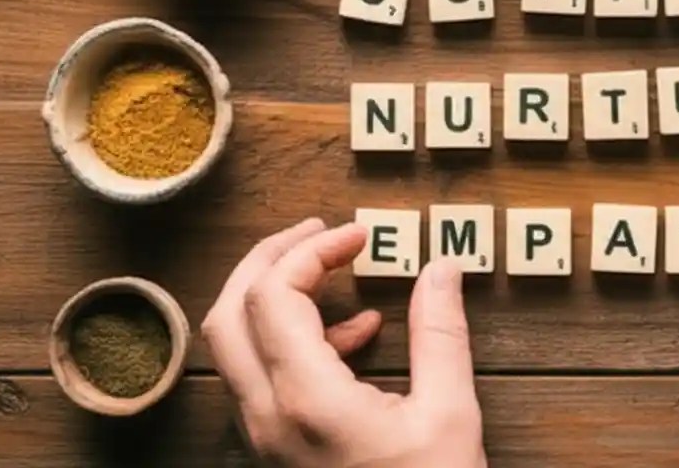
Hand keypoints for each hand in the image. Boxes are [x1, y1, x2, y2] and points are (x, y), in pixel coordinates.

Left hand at [202, 220, 486, 467]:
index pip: (273, 294)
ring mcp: (264, 438)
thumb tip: (442, 267)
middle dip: (270, 258)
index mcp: (306, 400)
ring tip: (339, 276)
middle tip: (320, 233)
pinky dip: (293, 339)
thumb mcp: (449, 415)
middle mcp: (267, 417)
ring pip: (236, 346)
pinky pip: (261, 378)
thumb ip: (441, 333)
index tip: (358, 235)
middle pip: (229, 311)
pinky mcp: (275, 451)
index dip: (311, 250)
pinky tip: (357, 335)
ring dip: (277, 298)